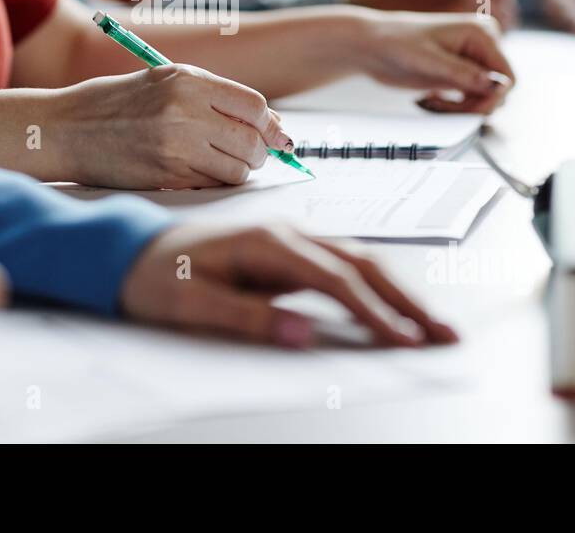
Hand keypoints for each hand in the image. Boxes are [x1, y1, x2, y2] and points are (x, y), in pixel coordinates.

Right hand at [54, 65, 291, 188]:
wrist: (64, 129)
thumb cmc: (116, 104)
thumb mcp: (163, 81)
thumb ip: (213, 96)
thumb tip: (268, 121)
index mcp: (187, 81)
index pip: (254, 106)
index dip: (270, 123)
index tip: (273, 133)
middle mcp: (185, 111)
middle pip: (252, 141)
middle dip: (260, 152)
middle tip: (250, 154)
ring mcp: (175, 146)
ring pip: (237, 169)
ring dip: (239, 170)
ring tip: (221, 162)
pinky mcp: (166, 175)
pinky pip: (212, 185)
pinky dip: (215, 183)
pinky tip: (199, 172)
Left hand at [121, 221, 457, 346]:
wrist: (129, 251)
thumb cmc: (157, 276)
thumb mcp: (191, 304)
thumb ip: (247, 317)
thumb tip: (303, 332)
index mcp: (266, 242)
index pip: (335, 280)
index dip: (375, 312)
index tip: (404, 342)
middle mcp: (286, 233)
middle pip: (362, 264)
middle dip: (408, 300)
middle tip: (445, 333)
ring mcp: (290, 239)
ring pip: (360, 261)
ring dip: (400, 291)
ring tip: (434, 324)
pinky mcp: (288, 252)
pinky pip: (344, 265)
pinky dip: (377, 286)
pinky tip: (395, 306)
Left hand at [349, 12, 513, 113]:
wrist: (371, 46)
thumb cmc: (395, 43)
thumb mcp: (428, 60)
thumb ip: (462, 74)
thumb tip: (496, 86)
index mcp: (481, 34)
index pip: (507, 76)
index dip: (493, 97)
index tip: (468, 108)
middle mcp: (481, 46)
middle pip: (498, 90)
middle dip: (473, 104)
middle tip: (440, 105)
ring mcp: (471, 61)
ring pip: (484, 98)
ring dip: (461, 108)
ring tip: (431, 102)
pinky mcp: (459, 75)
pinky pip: (470, 100)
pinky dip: (453, 107)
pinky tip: (430, 100)